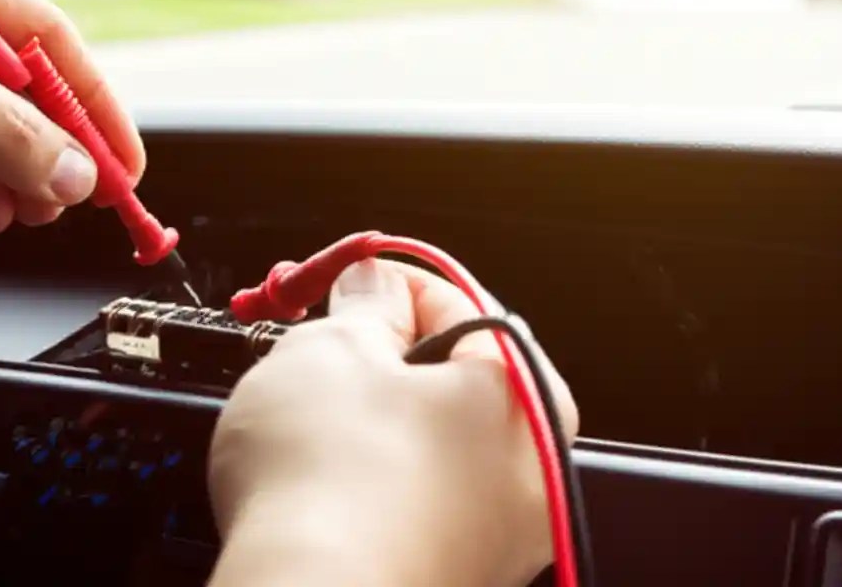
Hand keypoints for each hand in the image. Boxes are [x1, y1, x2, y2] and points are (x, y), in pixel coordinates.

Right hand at [208, 259, 578, 586]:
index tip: (346, 284)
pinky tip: (322, 489)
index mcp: (523, 395)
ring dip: (376, 425)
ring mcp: (496, 538)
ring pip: (431, 449)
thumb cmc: (327, 481)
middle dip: (384, 360)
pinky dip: (375, 487)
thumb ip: (363, 306)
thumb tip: (374, 286)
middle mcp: (531, 472)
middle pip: (453, 383)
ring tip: (310, 425)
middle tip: (323, 350)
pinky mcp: (454, 580)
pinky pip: (414, 507)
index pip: (461, 305)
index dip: (392, 285)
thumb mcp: (332, 349)